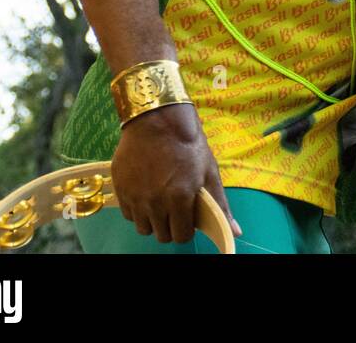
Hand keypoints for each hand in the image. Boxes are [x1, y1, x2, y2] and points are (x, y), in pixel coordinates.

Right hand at [110, 102, 241, 242]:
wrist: (157, 119)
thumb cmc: (187, 144)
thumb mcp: (209, 171)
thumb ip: (220, 204)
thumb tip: (236, 232)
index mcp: (179, 198)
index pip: (181, 236)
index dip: (187, 230)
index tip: (188, 218)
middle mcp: (154, 202)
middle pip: (162, 235)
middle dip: (171, 226)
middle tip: (175, 210)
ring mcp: (135, 197)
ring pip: (143, 227)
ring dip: (153, 221)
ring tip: (160, 203)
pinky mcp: (120, 189)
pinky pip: (128, 214)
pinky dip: (138, 210)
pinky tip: (146, 195)